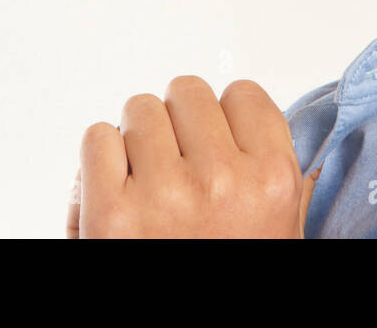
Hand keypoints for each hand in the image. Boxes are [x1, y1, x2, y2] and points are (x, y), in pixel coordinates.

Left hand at [66, 76, 321, 237]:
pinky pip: (97, 138)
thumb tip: (259, 122)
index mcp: (273, 182)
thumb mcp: (280, 231)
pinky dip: (100, 161)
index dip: (224, 119)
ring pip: (139, 110)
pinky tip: (118, 195)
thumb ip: (277, 176)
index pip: (243, 94)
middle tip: (177, 166)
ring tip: (147, 185)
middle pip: (187, 92)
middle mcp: (223, 181)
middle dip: (178, 125)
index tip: (217, 145)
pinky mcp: (108, 213)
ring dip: (137, 141)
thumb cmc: (229, 285)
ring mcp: (163, 194)